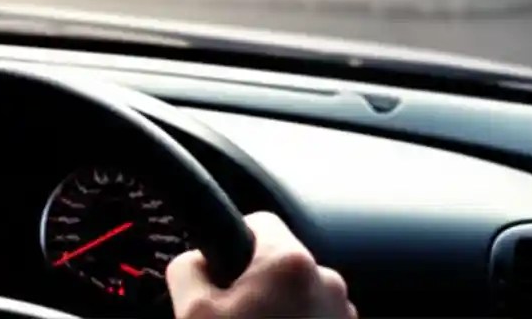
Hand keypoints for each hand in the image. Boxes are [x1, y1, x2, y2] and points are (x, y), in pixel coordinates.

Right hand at [167, 212, 354, 318]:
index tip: (221, 272)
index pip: (258, 222)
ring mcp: (343, 315)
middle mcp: (327, 283)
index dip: (233, 243)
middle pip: (278, 264)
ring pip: (298, 297)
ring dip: (278, 313)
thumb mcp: (193, 314)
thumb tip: (195, 261)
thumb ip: (187, 269)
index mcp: (289, 264)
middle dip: (254, 287)